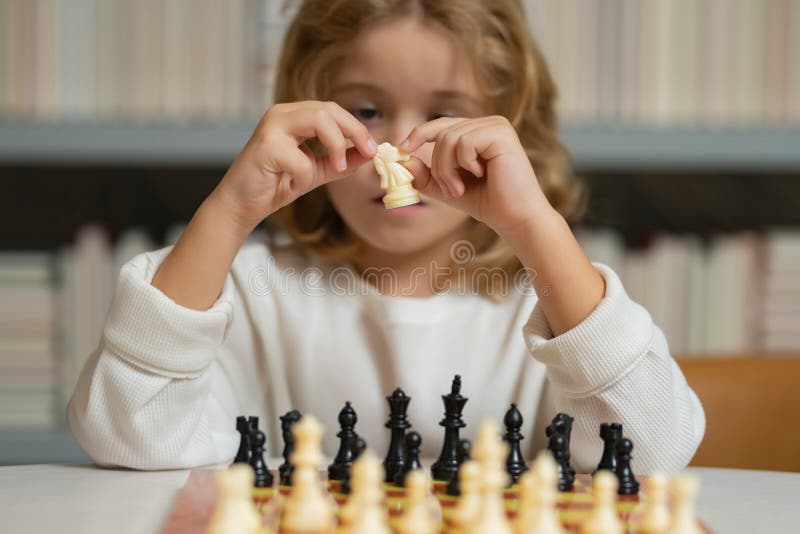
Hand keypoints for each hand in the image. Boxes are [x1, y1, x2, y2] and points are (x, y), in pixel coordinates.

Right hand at [213, 101, 377, 232]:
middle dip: (354, 131)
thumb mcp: (315, 171)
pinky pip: (301, 159)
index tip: (373, 149)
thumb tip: (369, 153)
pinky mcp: (265, 146)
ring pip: (318, 120)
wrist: (241, 204)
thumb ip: (341, 161)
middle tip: (368, 153)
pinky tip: (292, 185)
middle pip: (328, 109)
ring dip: (336, 146)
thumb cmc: (275, 185)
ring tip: (337, 168)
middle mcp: (281, 114)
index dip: (357, 127)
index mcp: (293, 116)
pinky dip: (305, 176)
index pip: (332, 110)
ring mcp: (271, 127)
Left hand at [399, 116, 551, 237]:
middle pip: (442, 132)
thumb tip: (403, 160)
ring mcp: (496, 126)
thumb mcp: (448, 188)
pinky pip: (465, 141)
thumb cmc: (487, 202)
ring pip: (450, 138)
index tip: (403, 150)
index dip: (419, 134)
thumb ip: (426, 176)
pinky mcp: (502, 133)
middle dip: (439, 166)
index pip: (441, 125)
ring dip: (448, 169)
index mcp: (477, 132)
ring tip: (460, 189)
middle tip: (450, 191)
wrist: (515, 217)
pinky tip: (481, 175)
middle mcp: (487, 124)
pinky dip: (464, 163)